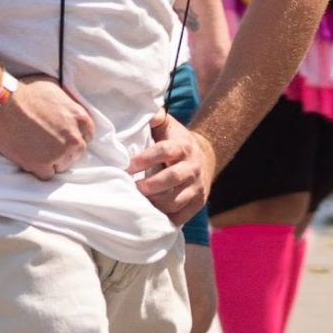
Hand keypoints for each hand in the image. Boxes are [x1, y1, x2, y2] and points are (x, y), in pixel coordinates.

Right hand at [0, 75, 96, 181]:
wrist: (2, 103)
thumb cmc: (25, 91)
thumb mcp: (56, 88)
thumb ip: (68, 102)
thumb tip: (69, 105)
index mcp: (80, 117)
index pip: (87, 134)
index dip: (75, 136)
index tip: (65, 137)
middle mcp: (73, 137)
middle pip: (77, 152)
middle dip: (66, 150)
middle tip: (50, 145)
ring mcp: (58, 152)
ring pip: (62, 165)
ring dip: (53, 161)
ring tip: (38, 151)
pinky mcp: (40, 164)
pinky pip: (46, 175)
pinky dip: (39, 170)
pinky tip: (31, 159)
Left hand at [129, 112, 217, 226]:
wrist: (205, 158)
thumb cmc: (175, 142)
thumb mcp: (168, 126)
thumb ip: (156, 118)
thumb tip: (146, 113)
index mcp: (183, 146)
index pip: (165, 151)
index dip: (145, 158)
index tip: (127, 166)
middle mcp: (192, 167)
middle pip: (173, 177)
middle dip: (151, 185)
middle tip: (133, 189)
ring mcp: (196, 187)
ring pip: (176, 200)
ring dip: (156, 204)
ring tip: (139, 204)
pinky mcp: (197, 203)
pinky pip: (181, 216)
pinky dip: (165, 219)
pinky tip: (150, 218)